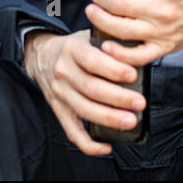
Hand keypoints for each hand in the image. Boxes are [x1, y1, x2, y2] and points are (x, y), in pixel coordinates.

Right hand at [22, 29, 145, 156]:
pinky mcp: (58, 110)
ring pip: (84, 109)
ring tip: (130, 121)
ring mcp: (59, 93)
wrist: (42, 56)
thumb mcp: (88, 36)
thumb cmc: (75, 47)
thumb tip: (139, 55)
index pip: (92, 61)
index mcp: (72, 49)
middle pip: (91, 88)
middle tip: (140, 103)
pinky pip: (72, 131)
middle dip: (119, 98)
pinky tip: (107, 146)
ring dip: (109, 119)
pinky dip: (89, 143)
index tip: (133, 76)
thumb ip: (110, 42)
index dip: (113, 70)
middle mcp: (63, 71)